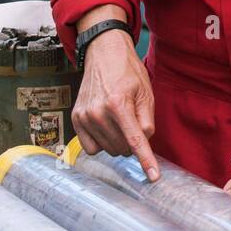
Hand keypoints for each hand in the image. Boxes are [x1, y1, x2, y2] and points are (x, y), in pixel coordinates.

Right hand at [72, 27, 159, 180]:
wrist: (103, 54)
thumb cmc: (128, 71)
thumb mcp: (146, 92)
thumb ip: (147, 120)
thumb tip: (144, 142)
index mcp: (118, 104)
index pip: (135, 140)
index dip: (146, 161)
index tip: (153, 177)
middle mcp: (98, 112)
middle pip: (123, 148)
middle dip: (133, 142)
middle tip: (134, 122)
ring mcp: (84, 116)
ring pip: (108, 150)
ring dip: (118, 142)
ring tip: (119, 119)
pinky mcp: (76, 119)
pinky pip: (91, 148)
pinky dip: (102, 143)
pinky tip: (106, 127)